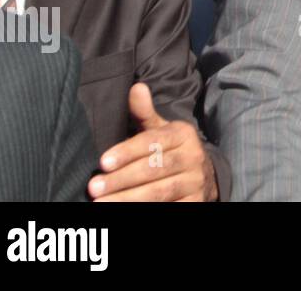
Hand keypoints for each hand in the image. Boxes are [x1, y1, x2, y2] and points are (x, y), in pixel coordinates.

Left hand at [88, 83, 216, 201]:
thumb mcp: (161, 130)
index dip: (127, 152)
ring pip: (160, 192)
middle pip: (154, 169)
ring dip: (129, 199)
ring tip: (101, 204)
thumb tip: (136, 87)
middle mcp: (193, 157)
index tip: (103, 162)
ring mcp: (196, 182)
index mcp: (183, 134)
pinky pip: (169, 208)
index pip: (153, 143)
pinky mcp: (195, 203)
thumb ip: (145, 113)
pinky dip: (147, 211)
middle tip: (94, 187)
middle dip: (122, 179)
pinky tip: (124, 213)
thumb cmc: (171, 151)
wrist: (206, 176)